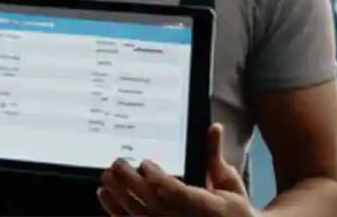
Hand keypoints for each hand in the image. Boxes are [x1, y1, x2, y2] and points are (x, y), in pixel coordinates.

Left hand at [97, 124, 256, 216]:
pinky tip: (104, 194)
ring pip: (140, 215)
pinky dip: (115, 209)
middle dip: (131, 183)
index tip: (145, 163)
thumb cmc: (231, 208)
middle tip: (117, 163)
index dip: (159, 180)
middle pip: (152, 203)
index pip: (179, 195)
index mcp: (208, 208)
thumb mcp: (229, 182)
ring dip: (119, 195)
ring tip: (106, 176)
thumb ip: (214, 155)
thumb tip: (214, 127)